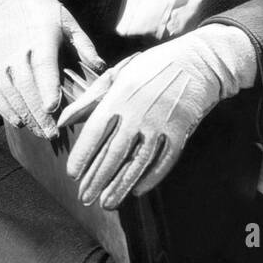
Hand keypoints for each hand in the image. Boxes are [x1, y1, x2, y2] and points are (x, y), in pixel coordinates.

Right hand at [0, 0, 104, 138]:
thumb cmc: (44, 12)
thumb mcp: (68, 22)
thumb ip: (84, 46)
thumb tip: (102, 68)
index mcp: (40, 39)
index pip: (43, 66)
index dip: (46, 88)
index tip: (53, 107)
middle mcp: (17, 51)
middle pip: (26, 87)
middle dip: (38, 112)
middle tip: (52, 133)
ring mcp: (0, 60)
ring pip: (10, 93)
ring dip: (24, 115)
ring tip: (40, 133)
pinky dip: (5, 109)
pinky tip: (18, 122)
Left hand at [62, 35, 225, 209]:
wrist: (199, 60)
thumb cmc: (155, 65)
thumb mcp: (119, 74)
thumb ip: (90, 98)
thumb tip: (63, 121)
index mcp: (120, 96)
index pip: (94, 132)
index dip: (82, 156)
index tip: (73, 174)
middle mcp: (139, 112)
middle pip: (114, 153)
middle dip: (97, 179)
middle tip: (85, 197)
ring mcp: (161, 123)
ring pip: (138, 162)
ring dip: (121, 185)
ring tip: (108, 202)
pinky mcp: (181, 131)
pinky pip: (164, 160)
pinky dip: (151, 177)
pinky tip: (138, 190)